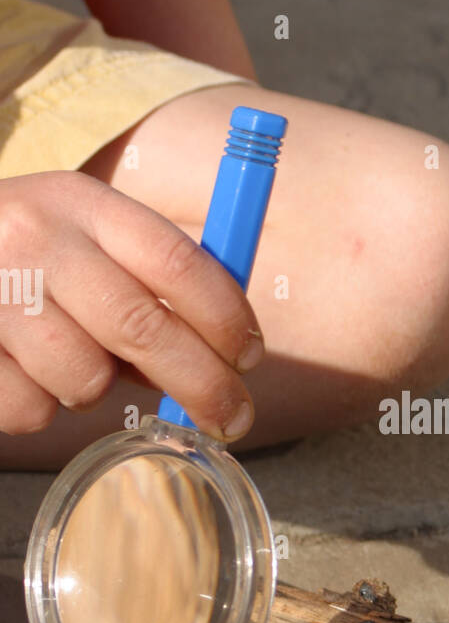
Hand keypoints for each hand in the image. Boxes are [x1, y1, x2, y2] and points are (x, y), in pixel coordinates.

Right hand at [0, 170, 262, 438]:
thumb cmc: (22, 260)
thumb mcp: (80, 240)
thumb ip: (145, 282)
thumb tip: (220, 357)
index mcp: (80, 203)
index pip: (176, 261)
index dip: (226, 316)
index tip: (251, 356)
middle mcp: (34, 238)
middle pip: (144, 328)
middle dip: (204, 384)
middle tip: (234, 419)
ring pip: (86, 379)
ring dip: (94, 389)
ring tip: (66, 359)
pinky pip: (32, 409)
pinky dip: (38, 405)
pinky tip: (18, 368)